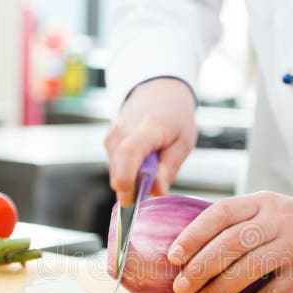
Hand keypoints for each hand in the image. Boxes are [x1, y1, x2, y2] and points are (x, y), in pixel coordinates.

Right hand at [104, 78, 196, 205]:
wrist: (158, 91)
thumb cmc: (175, 117)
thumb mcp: (184, 142)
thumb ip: (169, 167)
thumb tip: (157, 192)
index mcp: (147, 128)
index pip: (128, 154)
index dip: (125, 178)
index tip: (128, 200)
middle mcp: (123, 131)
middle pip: (120, 169)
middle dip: (134, 187)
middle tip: (155, 182)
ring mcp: (112, 136)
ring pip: (118, 171)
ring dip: (134, 177)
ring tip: (154, 162)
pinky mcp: (108, 142)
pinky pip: (117, 166)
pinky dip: (130, 170)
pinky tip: (144, 159)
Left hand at [167, 192, 292, 292]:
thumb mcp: (267, 210)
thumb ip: (237, 222)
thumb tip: (187, 250)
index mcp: (261, 201)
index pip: (220, 214)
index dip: (193, 235)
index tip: (172, 256)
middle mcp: (277, 219)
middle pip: (231, 242)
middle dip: (201, 266)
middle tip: (180, 286)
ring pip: (249, 268)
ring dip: (220, 289)